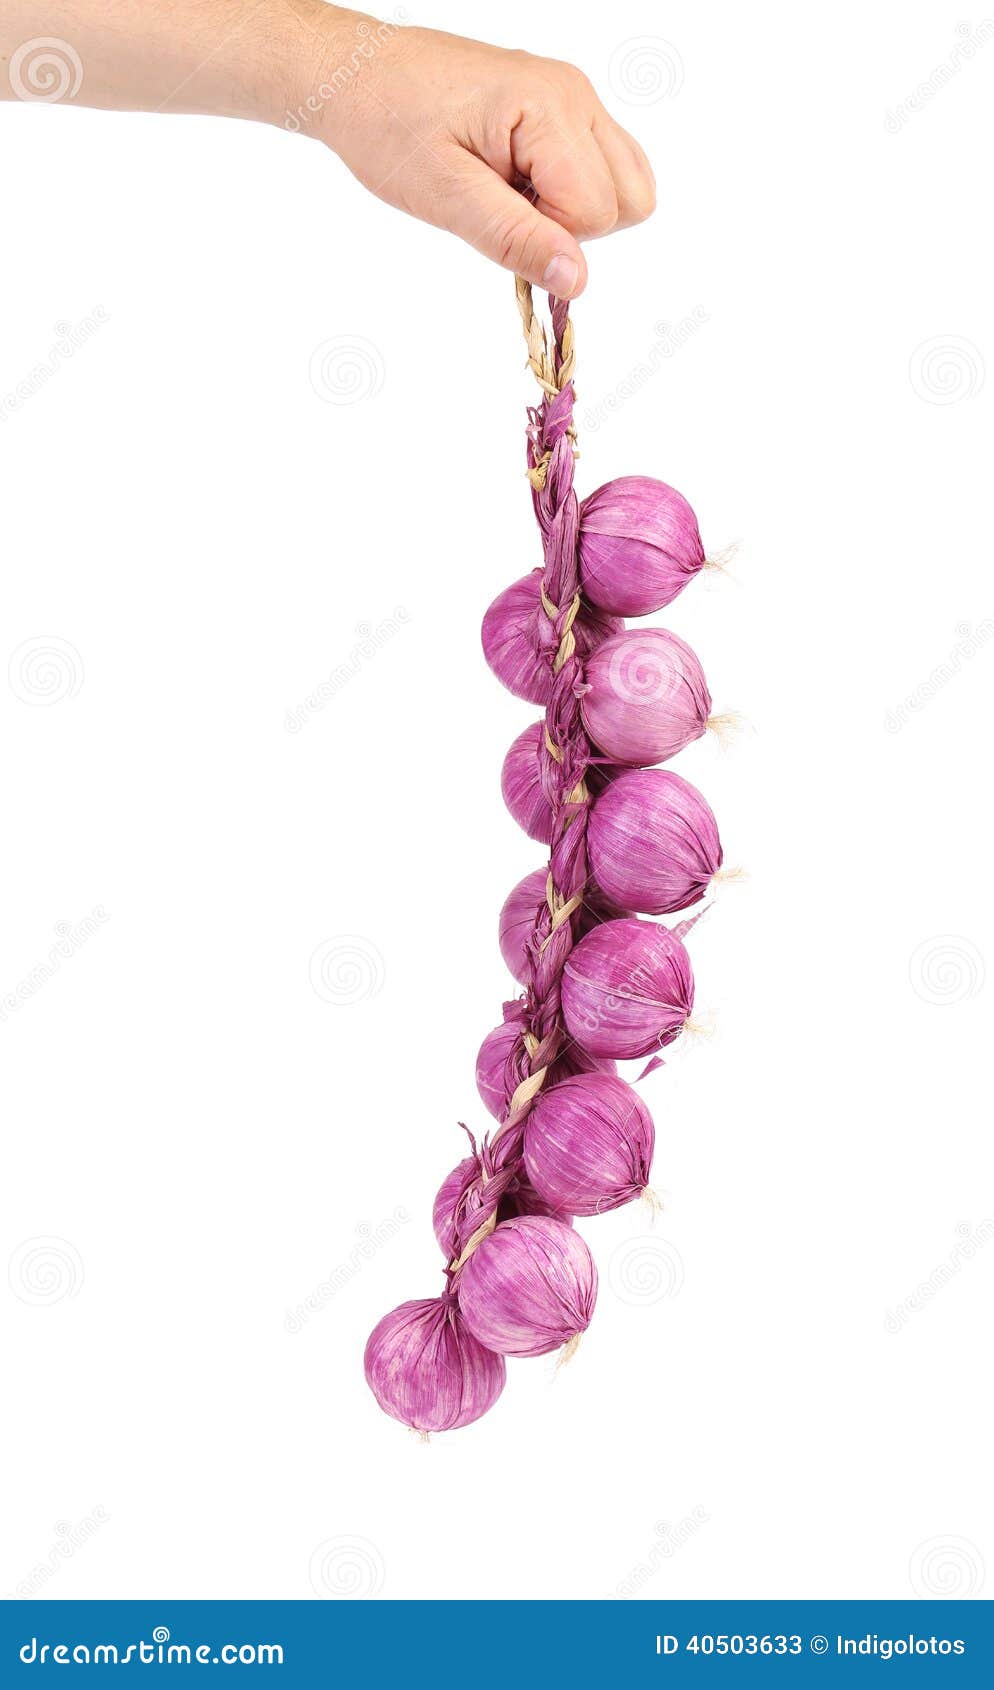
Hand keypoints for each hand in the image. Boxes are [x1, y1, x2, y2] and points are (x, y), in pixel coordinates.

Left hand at [290, 8, 655, 296]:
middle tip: (506, 208)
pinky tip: (524, 185)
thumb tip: (576, 282)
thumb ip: (515, 238)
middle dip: (573, 226)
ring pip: (628, 185)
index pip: (596, 211)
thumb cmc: (388, 125)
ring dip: (578, 211)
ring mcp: (574, 97)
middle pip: (628, 200)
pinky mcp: (564, 106)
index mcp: (548, 107)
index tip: (495, 217)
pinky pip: (605, 166)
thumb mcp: (444, 195)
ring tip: (513, 195)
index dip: (549, 236)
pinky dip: (575, 191)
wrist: (357, 75)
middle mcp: (575, 94)